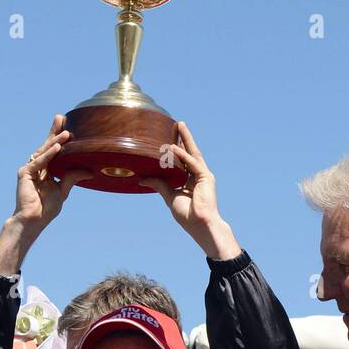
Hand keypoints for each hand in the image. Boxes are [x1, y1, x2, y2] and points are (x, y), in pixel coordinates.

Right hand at [12, 115, 88, 232]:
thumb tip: (90, 171)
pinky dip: (49, 155)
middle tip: (62, 117)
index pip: (53, 150)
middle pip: (47, 146)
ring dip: (55, 142)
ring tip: (66, 132)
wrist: (33, 220)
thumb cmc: (45, 208)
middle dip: (55, 132)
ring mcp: (30, 168)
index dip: (59, 137)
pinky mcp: (24, 172)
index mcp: (45, 170)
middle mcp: (37, 166)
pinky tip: (58, 147)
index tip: (67, 125)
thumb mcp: (63, 190)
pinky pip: (39, 161)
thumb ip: (72, 177)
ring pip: (44, 152)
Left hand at [139, 122, 240, 259]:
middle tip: (176, 123)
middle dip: (183, 137)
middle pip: (189, 152)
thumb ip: (159, 185)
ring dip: (186, 138)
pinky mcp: (205, 177)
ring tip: (180, 125)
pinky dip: (183, 156)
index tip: (169, 136)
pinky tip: (173, 147)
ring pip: (193, 152)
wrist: (200, 225)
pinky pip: (192, 163)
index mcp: (191, 179)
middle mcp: (198, 174)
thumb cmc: (188, 215)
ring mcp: (203, 175)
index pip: (183, 159)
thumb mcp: (169, 196)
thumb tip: (142, 179)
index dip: (177, 147)